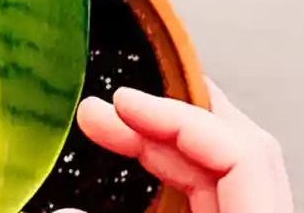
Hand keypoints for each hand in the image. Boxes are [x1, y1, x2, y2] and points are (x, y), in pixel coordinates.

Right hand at [64, 80, 292, 212]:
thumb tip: (61, 211)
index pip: (242, 151)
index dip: (180, 117)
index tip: (125, 101)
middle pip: (233, 149)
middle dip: (165, 119)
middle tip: (111, 106)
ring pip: (218, 171)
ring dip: (161, 143)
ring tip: (113, 125)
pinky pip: (210, 194)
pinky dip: (170, 173)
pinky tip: (141, 159)